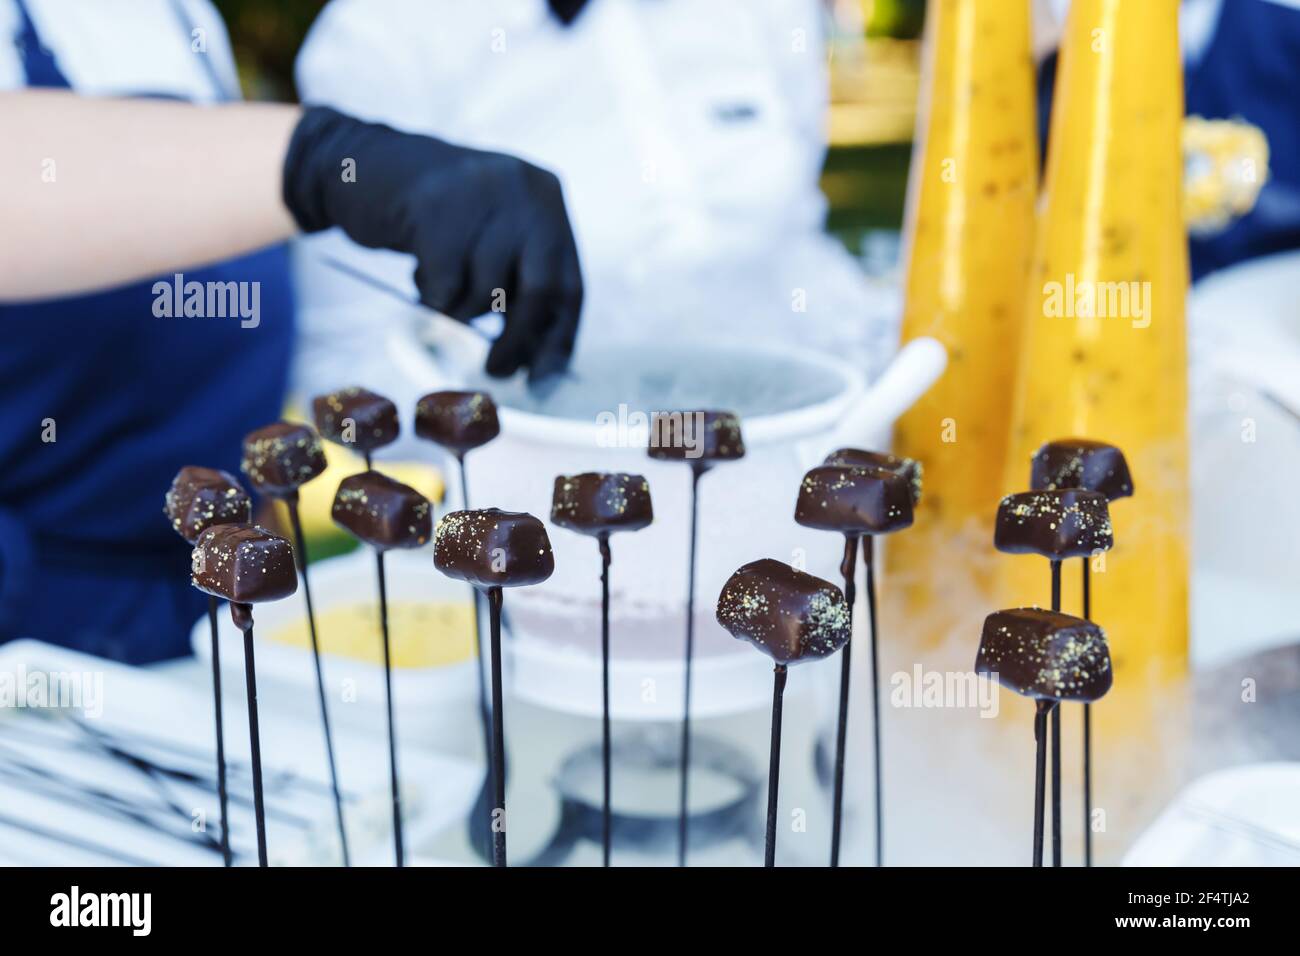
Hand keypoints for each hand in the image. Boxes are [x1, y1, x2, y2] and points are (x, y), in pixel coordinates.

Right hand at [283, 106, 582, 384]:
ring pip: (487, 294)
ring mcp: (483, 197)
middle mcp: (525, 190)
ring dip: (461, 310)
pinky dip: (431, 297)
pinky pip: (446, 289)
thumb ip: (521, 279)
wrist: (363, 166)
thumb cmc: (435, 217)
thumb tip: (540, 358)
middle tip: (496, 370)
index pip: (569, 283)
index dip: (558, 338)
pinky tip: (420, 271)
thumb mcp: (492, 234)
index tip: (542, 377)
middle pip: (541, 291)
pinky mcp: (438, 212)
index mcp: (547, 195)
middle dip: (518, 341)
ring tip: (440, 285)